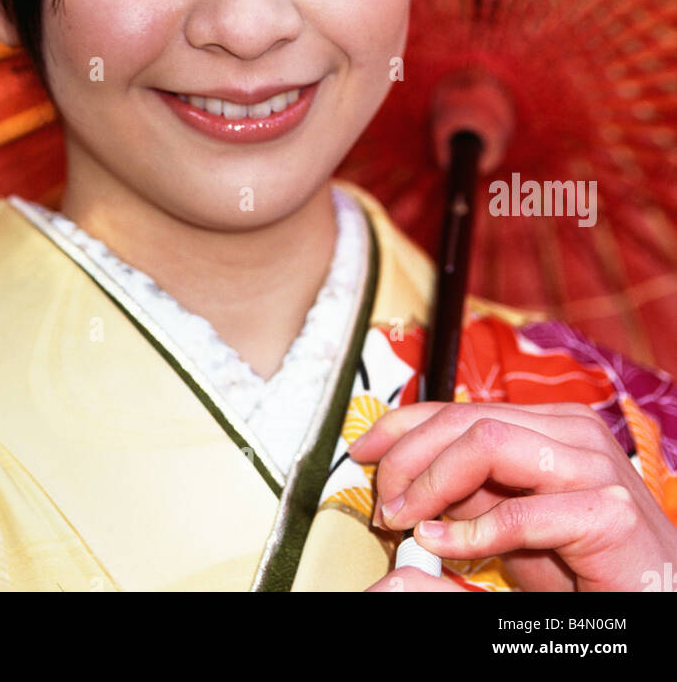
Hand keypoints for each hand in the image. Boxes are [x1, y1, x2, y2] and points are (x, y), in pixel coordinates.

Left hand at [350, 401, 676, 591]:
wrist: (660, 601)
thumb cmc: (587, 567)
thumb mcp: (510, 526)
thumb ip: (462, 503)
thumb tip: (397, 496)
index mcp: (549, 425)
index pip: (459, 405)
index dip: (401, 424)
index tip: (360, 450)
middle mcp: (573, 433)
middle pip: (465, 417)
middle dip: (408, 456)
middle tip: (381, 504)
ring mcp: (595, 468)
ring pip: (488, 441)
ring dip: (432, 481)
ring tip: (406, 520)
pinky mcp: (608, 514)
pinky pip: (523, 513)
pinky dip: (471, 531)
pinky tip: (442, 545)